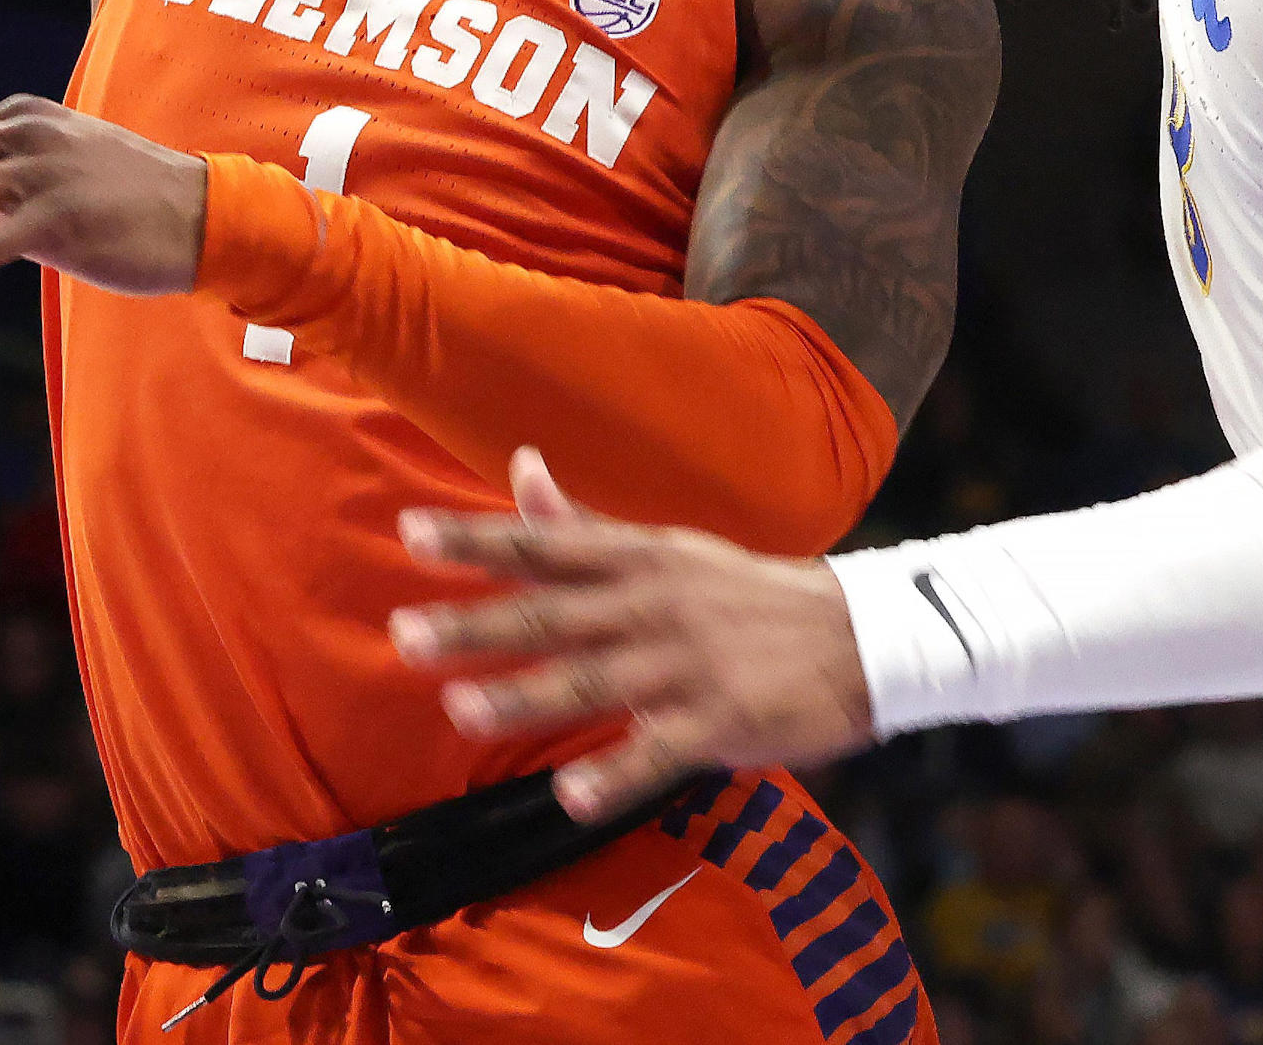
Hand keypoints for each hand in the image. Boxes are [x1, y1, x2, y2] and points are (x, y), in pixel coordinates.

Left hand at [390, 448, 873, 817]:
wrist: (858, 634)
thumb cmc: (744, 595)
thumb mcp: (665, 549)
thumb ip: (584, 524)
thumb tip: (520, 466)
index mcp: (638, 558)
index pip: (543, 544)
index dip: (475, 541)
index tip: (410, 535)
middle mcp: (653, 602)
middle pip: (553, 612)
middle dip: (477, 623)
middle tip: (404, 634)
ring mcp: (686, 662)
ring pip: (594, 679)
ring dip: (527, 694)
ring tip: (463, 707)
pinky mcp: (720, 719)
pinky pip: (658, 752)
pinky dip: (615, 772)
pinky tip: (570, 795)